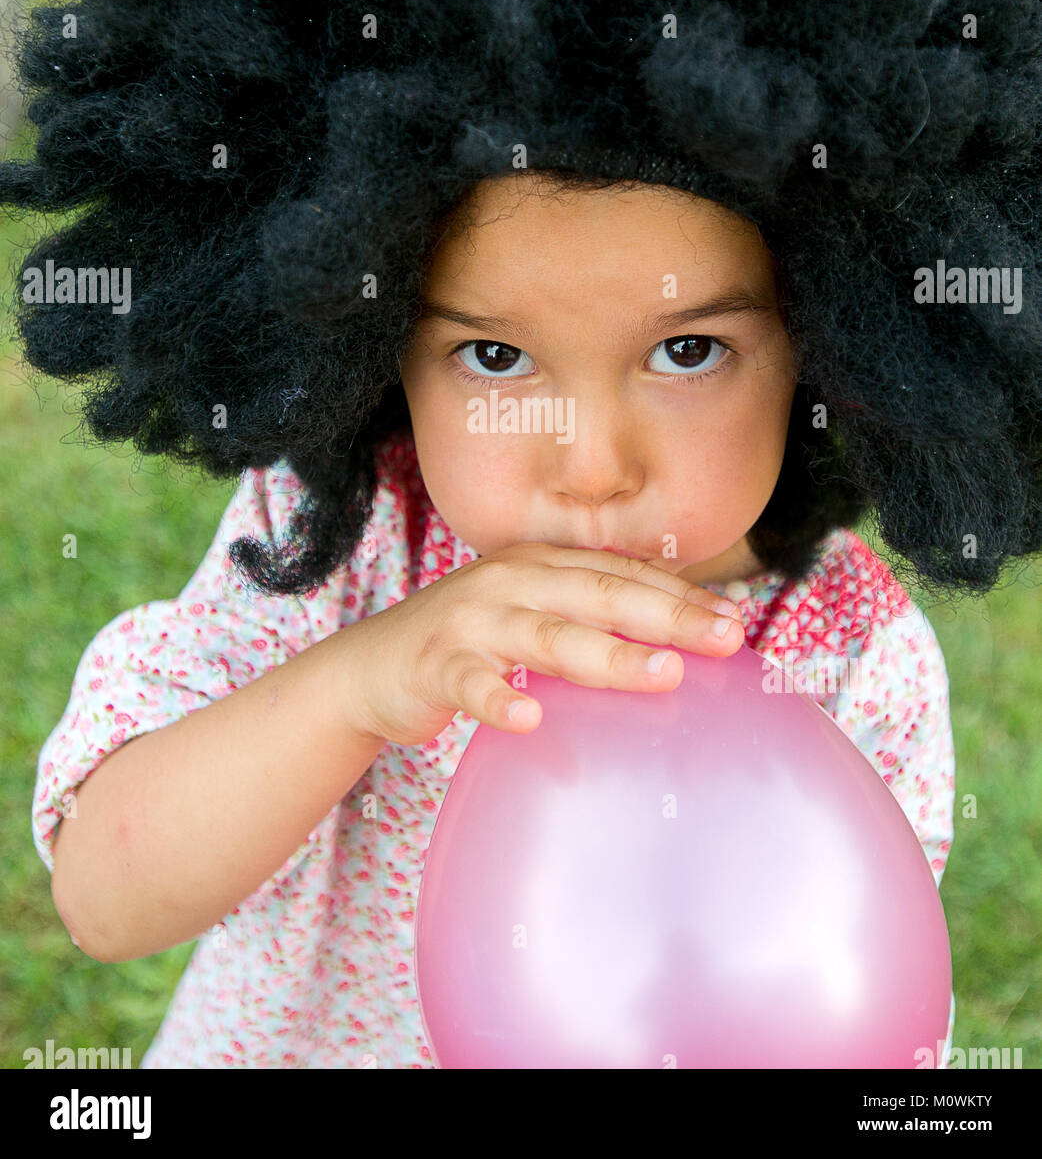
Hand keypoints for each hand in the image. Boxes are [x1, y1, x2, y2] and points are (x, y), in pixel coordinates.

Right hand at [343, 541, 744, 746]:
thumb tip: (669, 635)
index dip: (679, 595)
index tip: (733, 620)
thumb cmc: (466, 642)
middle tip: (723, 639)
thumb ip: (584, 615)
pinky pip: (471, 685)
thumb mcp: (528, 614)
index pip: (622, 574)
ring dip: (607, 655)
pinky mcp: (436, 664)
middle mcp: (510, 581)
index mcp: (539, 565)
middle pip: (599, 595)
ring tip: (661, 675)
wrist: (369, 667)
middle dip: (666, 616)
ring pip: (548, 637)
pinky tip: (529, 720)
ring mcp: (471, 621)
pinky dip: (498, 701)